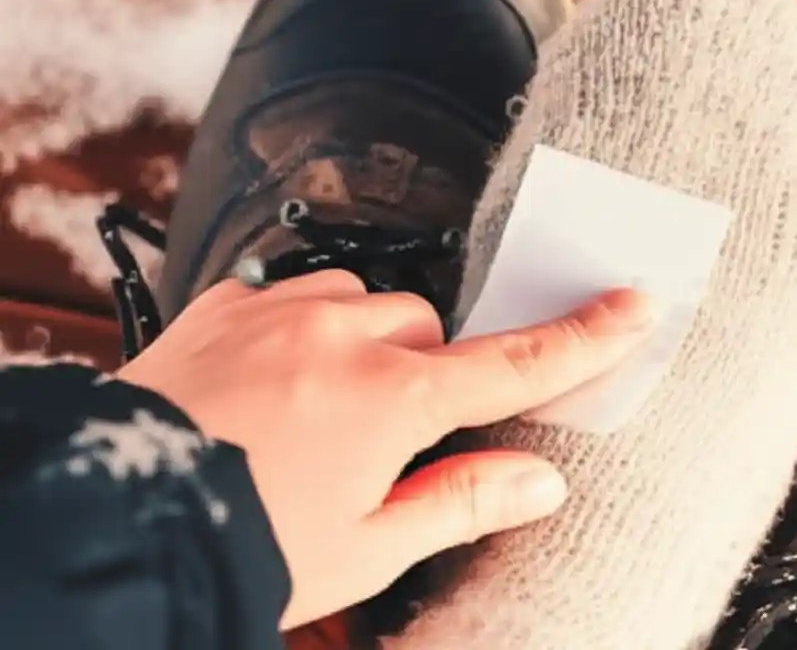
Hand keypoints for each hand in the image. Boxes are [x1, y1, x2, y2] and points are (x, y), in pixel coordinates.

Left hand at [116, 270, 652, 627]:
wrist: (117, 518)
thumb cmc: (245, 543)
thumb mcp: (366, 549)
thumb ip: (461, 502)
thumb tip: (540, 481)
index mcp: (391, 403)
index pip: (514, 364)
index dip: (585, 336)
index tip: (635, 302)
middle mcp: (342, 340)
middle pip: (428, 328)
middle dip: (423, 370)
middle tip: (384, 431)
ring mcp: (277, 314)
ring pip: (361, 305)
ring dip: (362, 343)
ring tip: (317, 409)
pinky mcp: (223, 305)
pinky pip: (291, 292)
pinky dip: (301, 326)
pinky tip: (272, 378)